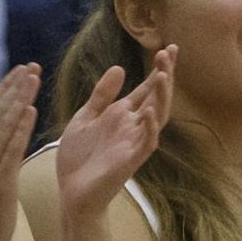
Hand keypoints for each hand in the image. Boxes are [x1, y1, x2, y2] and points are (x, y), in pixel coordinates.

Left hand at [57, 44, 174, 221]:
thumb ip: (102, 95)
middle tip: (169, 52)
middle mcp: (132, 127)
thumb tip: (120, 68)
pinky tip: (147, 111)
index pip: (146, 88)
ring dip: (161, 97)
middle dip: (164, 75)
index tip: (169, 47)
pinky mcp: (130, 160)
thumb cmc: (79, 158)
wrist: (72, 193)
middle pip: (156, 97)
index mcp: (122, 115)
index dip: (158, 69)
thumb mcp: (85, 118)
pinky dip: (149, 127)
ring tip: (163, 74)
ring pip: (156, 117)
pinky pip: (146, 143)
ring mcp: (133, 143)